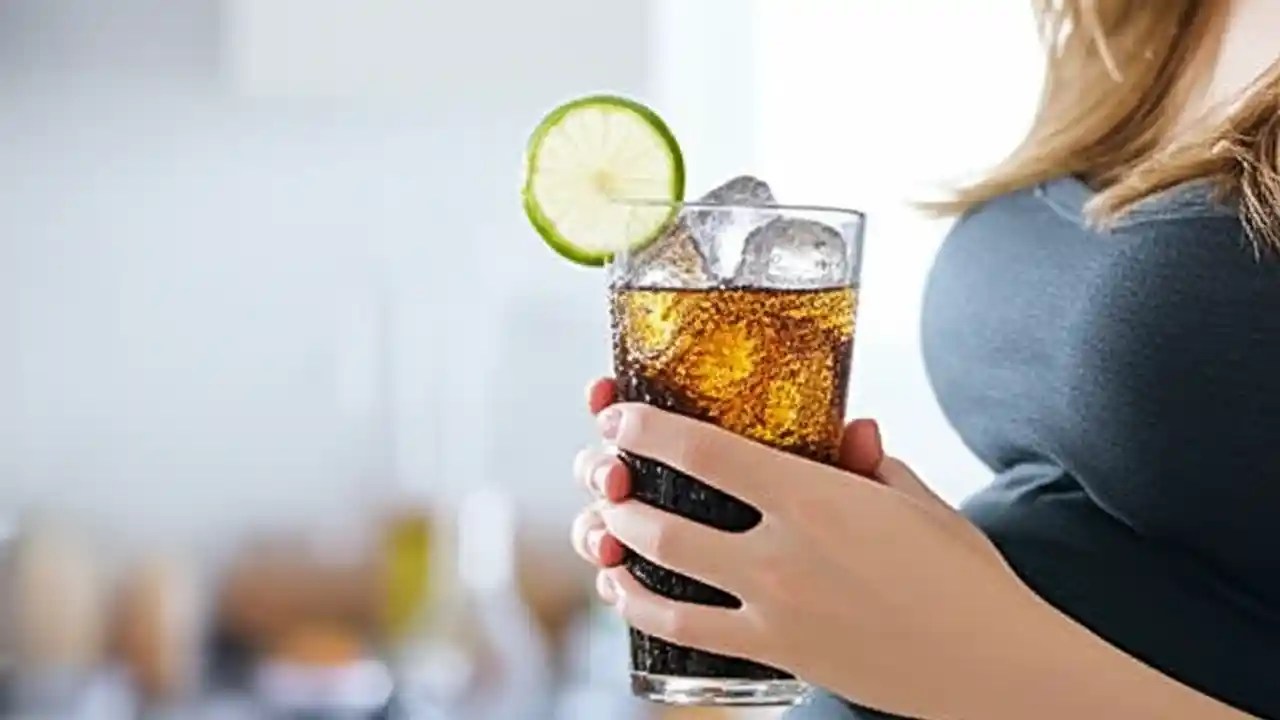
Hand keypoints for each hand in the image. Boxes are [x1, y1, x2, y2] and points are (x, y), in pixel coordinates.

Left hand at [570, 377, 1037, 717]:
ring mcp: (773, 609)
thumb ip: (868, 461)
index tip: (615, 414)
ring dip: (617, 544)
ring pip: (661, 572)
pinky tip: (622, 588)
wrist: (993, 667)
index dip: (643, 428)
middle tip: (600, 472)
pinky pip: (687, 631)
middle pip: (660, 516)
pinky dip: (642, 609)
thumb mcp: (915, 500)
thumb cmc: (964, 577)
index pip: (700, 449)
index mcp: (812, 496)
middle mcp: (780, 552)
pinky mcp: (777, 654)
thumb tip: (850, 428)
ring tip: (604, 525)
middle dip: (614, 489)